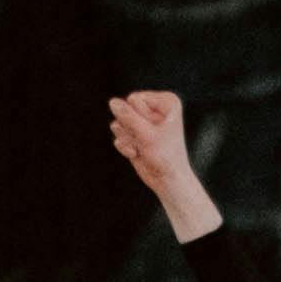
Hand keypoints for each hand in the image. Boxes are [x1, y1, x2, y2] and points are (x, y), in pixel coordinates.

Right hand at [108, 90, 194, 204]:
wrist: (167, 181)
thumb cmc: (165, 157)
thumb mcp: (147, 135)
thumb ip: (128, 116)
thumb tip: (112, 102)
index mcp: (166, 102)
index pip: (134, 99)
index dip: (140, 119)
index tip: (155, 133)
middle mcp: (155, 108)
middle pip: (126, 109)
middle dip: (132, 129)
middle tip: (147, 141)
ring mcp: (144, 120)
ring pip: (119, 121)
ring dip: (128, 138)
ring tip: (143, 147)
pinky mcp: (135, 132)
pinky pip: (118, 133)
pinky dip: (126, 146)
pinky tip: (137, 153)